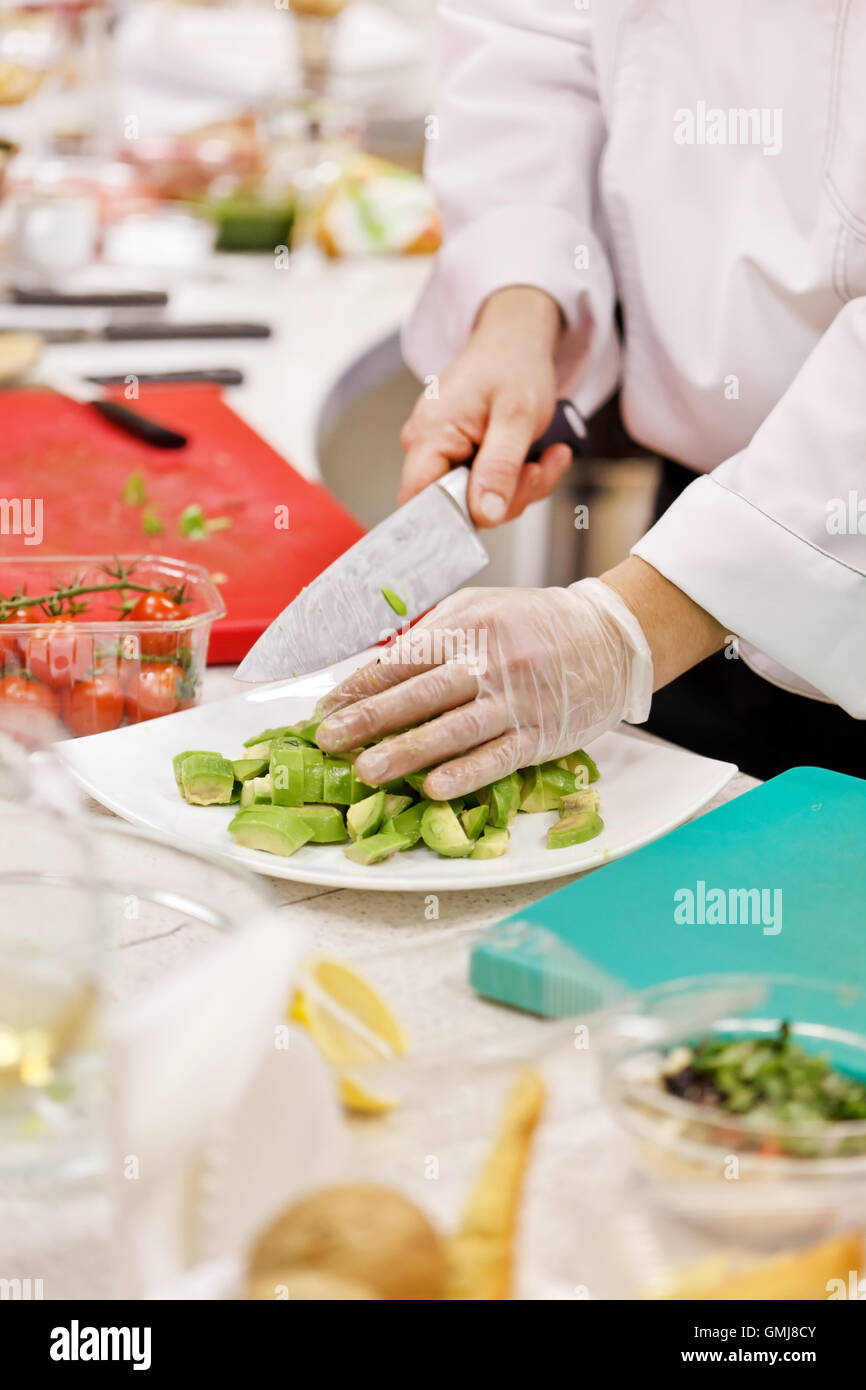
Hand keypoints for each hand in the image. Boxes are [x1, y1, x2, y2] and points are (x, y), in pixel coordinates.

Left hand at [316, 579, 653, 797]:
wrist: (611, 638)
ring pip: (453, 729)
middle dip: (369, 719)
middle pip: (419, 694)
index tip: (326, 709)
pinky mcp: (540, 733)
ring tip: (368, 771)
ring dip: (407, 752)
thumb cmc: (536, 624)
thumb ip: (435, 634)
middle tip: (329, 741)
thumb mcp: (483, 607)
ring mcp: (516, 699)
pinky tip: (436, 788)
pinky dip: (466, 774)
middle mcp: (489, 661)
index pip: (403, 659)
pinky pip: (498, 756)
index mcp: (468, 626)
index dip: (360, 686)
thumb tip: (379, 668)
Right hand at [399, 286, 572, 526]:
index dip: (455, 519)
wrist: (516, 340)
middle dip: (506, 498)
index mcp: (429, 435)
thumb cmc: (512, 365)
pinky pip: (486, 485)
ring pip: (477, 500)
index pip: (420, 503)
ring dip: (520, 487)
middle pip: (455, 507)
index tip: (499, 507)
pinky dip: (518, 478)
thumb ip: (500, 466)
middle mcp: (426, 446)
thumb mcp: (517, 415)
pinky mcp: (460, 456)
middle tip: (537, 470)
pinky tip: (539, 455)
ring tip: (545, 455)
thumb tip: (486, 513)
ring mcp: (442, 451)